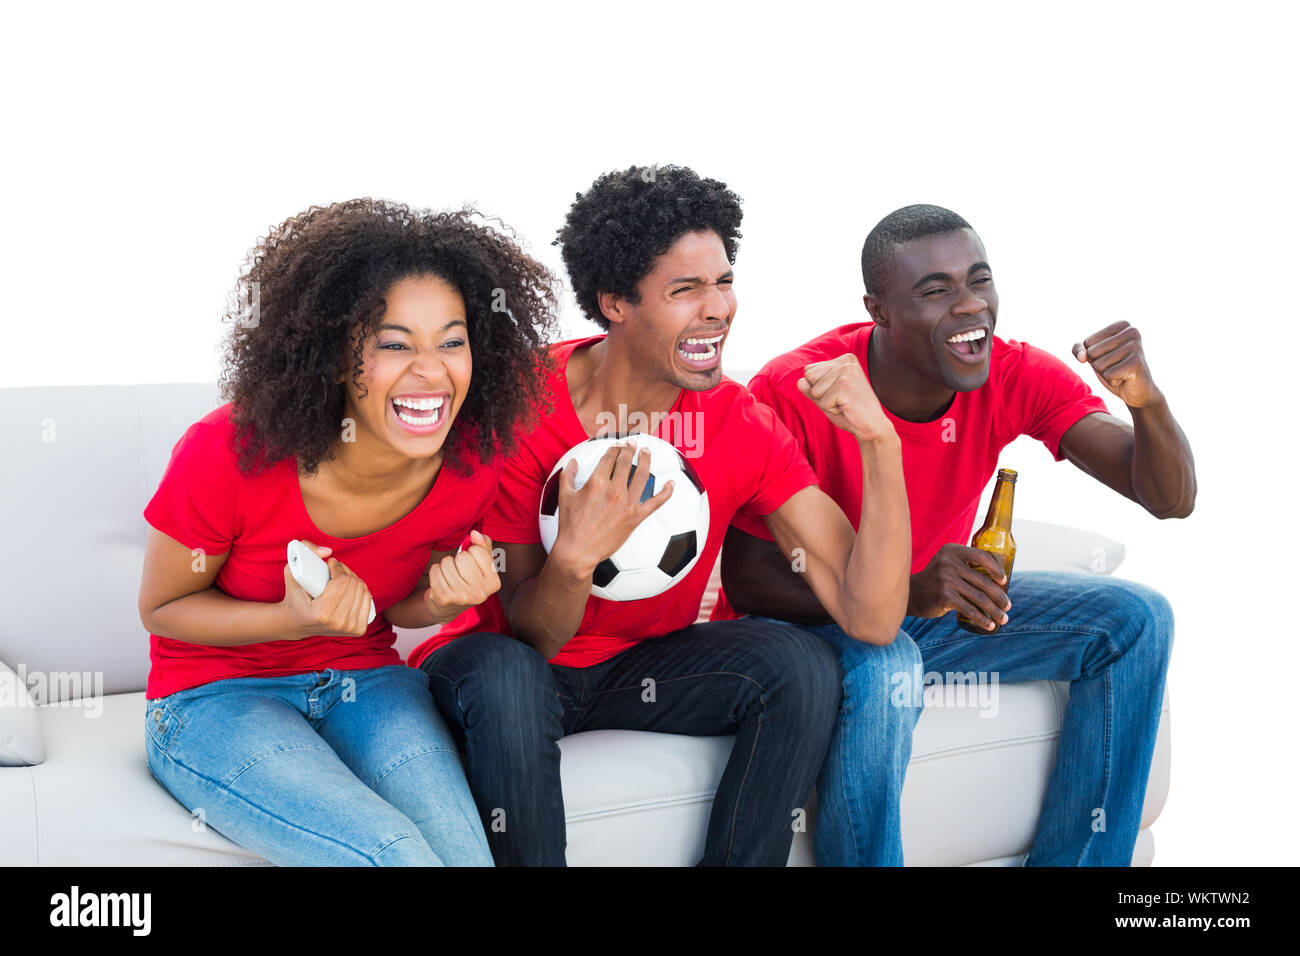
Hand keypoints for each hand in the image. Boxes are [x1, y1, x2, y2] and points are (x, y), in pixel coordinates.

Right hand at [280, 541, 373, 637]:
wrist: (297, 623)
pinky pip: (368, 601)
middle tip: (336, 568)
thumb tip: (328, 551)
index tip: (331, 563)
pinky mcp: (358, 630)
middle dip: (346, 571)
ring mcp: (350, 628)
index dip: (338, 567)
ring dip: (354, 579)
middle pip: (354, 586)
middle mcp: (338, 623)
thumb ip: (304, 552)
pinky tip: (351, 587)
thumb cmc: (294, 597)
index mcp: (322, 613)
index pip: (342, 582)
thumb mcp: (291, 572)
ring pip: (363, 591)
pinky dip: (362, 590)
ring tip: (342, 577)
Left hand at [425, 530, 501, 624]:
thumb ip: (483, 545)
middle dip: (457, 560)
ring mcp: (463, 597)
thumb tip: (475, 534)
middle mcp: (481, 593)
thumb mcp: (481, 564)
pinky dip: (435, 572)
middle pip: (462, 557)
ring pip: (447, 562)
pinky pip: (436, 570)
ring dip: (445, 566)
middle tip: (458, 574)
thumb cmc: (466, 581)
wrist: (447, 608)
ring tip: (449, 578)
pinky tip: (440, 581)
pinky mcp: (445, 598)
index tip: (470, 566)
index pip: (477, 550)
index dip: (470, 553)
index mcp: (494, 583)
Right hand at [551, 442, 674, 576]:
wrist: (578, 552)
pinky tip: (671, 484)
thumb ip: (568, 476)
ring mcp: (628, 504)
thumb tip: (571, 462)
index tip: (617, 446)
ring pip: (642, 475)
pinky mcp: (636, 517)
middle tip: (633, 444)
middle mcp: (614, 490)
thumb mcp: (564, 497)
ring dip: (646, 460)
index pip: (609, 458)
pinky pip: (656, 502)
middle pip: (626, 462)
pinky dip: (666, 492)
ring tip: (646, 452)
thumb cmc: (570, 526)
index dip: (614, 449)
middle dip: (630, 449)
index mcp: (596, 483)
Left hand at [796, 354, 895, 443]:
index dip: (818, 389)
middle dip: (820, 395)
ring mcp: (846, 371)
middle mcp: (845, 361)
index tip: (837, 394)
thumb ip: (810, 389)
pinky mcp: (845, 385)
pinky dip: (832, 410)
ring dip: (826, 403)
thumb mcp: (825, 397)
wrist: (872, 427)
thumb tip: (800, 382)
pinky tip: (847, 408)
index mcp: (843, 359)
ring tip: (844, 404)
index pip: (809, 371)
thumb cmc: (848, 412)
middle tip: (840, 400)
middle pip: (809, 377)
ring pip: (814, 390)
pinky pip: (822, 401)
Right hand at [907, 544, 1010, 630]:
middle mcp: (949, 563)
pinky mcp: (944, 596)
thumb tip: (997, 578)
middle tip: (1008, 606)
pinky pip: (969, 609)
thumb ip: (965, 564)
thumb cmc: (935, 580)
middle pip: (983, 581)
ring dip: (995, 610)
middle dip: (1000, 596)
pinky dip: (982, 619)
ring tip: (1003, 619)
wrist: (911, 594)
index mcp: (952, 551)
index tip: (1004, 581)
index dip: (996, 569)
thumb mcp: (946, 564)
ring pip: (979, 597)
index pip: (981, 556)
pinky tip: (989, 625)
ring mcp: (946, 579)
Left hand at [1072, 321, 1160, 408]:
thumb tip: (1081, 356)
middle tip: (1116, 367)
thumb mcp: (1094, 356)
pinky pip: (1108, 374)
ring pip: (1099, 364)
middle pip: (1092, 352)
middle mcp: (1132, 331)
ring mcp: (1136, 346)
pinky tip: (1125, 378)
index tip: (1111, 357)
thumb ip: (1080, 350)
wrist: (1138, 390)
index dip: (1093, 355)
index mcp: (1122, 325)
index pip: (1088, 342)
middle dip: (1099, 365)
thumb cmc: (1115, 369)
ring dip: (1106, 373)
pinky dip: (1112, 381)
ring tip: (1121, 372)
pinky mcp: (1136, 363)